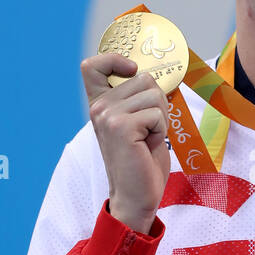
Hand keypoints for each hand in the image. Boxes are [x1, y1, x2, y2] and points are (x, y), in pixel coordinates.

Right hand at [81, 52, 170, 229]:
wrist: (136, 195)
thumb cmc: (141, 160)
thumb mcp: (138, 121)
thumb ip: (138, 97)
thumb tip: (158, 74)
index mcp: (99, 103)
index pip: (93, 64)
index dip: (115, 59)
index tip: (131, 71)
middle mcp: (99, 107)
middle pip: (144, 78)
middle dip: (158, 102)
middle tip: (149, 129)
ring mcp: (107, 116)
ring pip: (154, 95)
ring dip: (161, 118)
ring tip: (148, 138)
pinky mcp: (121, 127)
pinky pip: (157, 114)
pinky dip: (161, 130)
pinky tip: (148, 146)